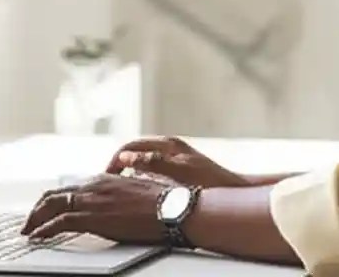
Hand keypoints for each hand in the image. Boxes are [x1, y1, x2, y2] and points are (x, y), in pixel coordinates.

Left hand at [21, 174, 167, 243]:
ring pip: (51, 206)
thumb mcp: (135, 194)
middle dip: (37, 209)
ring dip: (35, 220)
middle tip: (29, 222)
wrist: (172, 209)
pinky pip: (58, 222)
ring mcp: (91, 200)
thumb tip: (116, 207)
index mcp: (103, 179)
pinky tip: (36, 238)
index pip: (70, 189)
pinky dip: (43, 230)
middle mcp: (93, 186)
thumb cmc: (162, 204)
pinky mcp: (92, 216)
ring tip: (28, 231)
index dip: (54, 200)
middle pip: (54, 194)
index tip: (46, 210)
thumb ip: (119, 198)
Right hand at [105, 136, 248, 187]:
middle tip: (106, 186)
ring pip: (140, 162)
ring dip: (127, 174)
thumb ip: (152, 163)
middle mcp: (168, 147)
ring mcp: (172, 157)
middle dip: (117, 167)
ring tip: (117, 191)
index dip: (113, 162)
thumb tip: (125, 158)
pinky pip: (149, 171)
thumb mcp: (179, 172)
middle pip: (132, 153)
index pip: (129, 147)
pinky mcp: (176, 169)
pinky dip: (139, 179)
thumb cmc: (209, 183)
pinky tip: (137, 194)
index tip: (104, 178)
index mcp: (167, 144)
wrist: (233, 191)